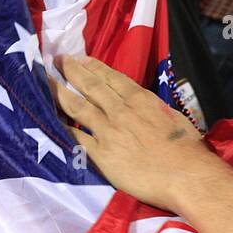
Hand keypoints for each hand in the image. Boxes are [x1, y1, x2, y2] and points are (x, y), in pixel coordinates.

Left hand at [51, 55, 230, 213]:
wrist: (185, 174)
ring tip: (45, 82)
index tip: (80, 58)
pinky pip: (75, 137)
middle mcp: (121, 110)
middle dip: (71, 71)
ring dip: (59, 92)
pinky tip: (50, 118)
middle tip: (56, 60)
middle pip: (91, 86)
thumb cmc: (187, 148)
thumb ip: (153, 109)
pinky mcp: (101, 153)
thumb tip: (146, 107)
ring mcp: (108, 131)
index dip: (93, 67)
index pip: (112, 78)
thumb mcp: (173, 117)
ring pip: (77, 106)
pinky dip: (61, 126)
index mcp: (141, 100)